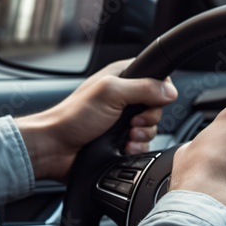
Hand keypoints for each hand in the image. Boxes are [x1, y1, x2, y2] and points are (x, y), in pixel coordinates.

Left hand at [15, 59, 177, 180]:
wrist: (55, 148)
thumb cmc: (73, 117)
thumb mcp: (111, 94)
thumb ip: (143, 88)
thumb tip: (170, 91)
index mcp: (121, 77)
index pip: (155, 77)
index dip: (160, 90)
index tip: (152, 100)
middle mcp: (123, 97)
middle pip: (157, 106)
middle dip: (149, 118)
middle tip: (133, 121)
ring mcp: (122, 120)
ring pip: (151, 127)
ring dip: (143, 135)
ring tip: (126, 136)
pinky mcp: (121, 140)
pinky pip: (142, 144)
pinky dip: (137, 148)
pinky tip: (124, 147)